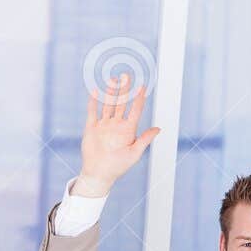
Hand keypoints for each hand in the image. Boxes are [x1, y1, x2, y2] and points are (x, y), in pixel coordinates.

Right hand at [74, 74, 159, 197]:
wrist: (98, 174)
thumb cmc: (118, 166)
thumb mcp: (135, 153)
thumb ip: (145, 139)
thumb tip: (159, 128)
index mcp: (128, 129)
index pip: (135, 110)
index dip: (139, 98)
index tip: (142, 87)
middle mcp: (116, 124)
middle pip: (121, 103)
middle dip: (124, 90)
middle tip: (126, 76)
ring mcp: (104, 125)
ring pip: (108, 105)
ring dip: (110, 92)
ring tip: (113, 79)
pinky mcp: (91, 128)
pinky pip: (92, 112)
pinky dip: (93, 102)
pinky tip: (95, 91)